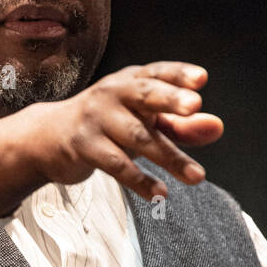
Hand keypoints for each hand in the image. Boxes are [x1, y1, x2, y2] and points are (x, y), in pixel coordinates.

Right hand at [0, 61, 223, 217]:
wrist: (48, 138)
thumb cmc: (107, 126)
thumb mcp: (144, 121)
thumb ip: (181, 125)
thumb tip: (217, 127)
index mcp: (131, 81)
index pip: (158, 73)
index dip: (179, 75)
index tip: (201, 80)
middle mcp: (113, 93)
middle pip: (145, 94)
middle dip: (170, 99)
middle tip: (195, 106)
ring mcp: (96, 119)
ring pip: (137, 137)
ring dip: (169, 157)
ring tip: (197, 176)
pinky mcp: (84, 146)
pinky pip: (116, 164)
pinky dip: (139, 181)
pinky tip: (159, 193)